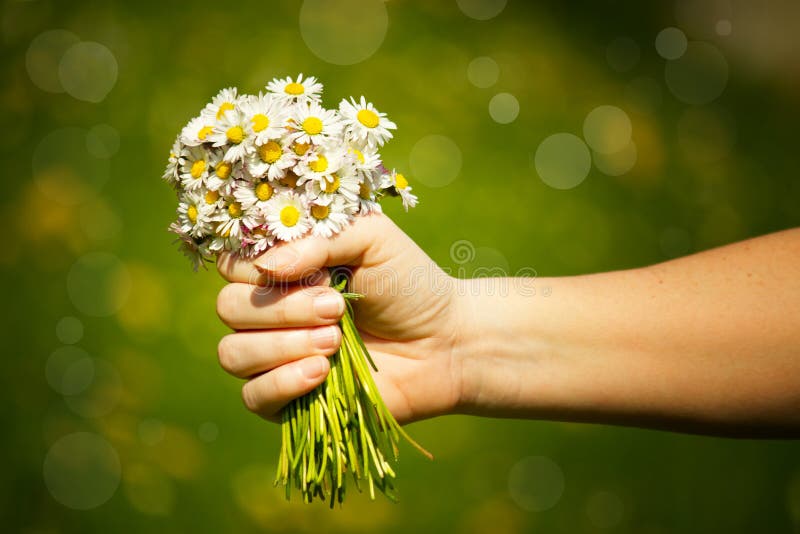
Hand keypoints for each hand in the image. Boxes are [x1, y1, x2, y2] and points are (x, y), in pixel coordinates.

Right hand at [215, 213, 464, 422]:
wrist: (445, 342)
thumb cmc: (409, 284)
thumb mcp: (372, 238)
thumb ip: (318, 241)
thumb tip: (265, 268)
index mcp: (282, 271)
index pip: (231, 265)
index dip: (259, 268)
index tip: (317, 270)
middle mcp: (269, 313)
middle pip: (229, 309)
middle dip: (283, 308)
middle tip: (335, 307)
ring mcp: (274, 358)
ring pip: (233, 353)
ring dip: (283, 345)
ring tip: (337, 340)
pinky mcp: (287, 400)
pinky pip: (253, 397)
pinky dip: (282, 382)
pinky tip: (321, 373)